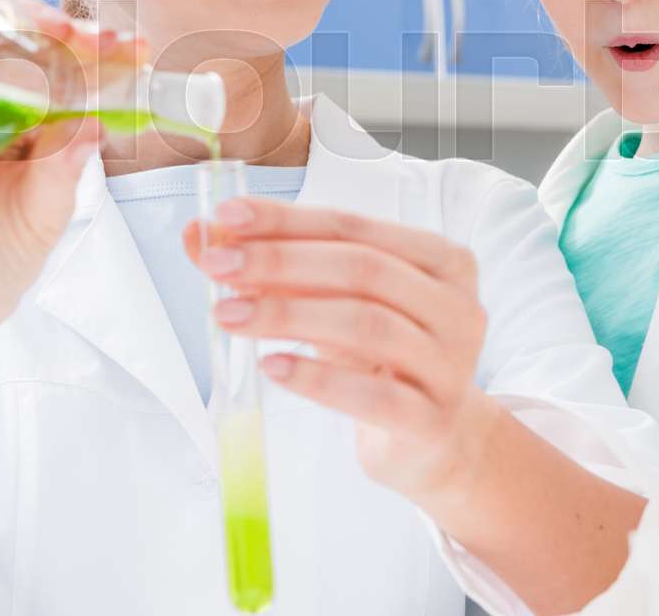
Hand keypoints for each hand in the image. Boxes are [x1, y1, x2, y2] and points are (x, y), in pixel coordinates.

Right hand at [0, 0, 143, 351]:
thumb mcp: (39, 219)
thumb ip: (61, 173)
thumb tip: (95, 125)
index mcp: (25, 120)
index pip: (63, 69)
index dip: (99, 55)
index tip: (137, 51)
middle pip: (15, 37)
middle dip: (57, 30)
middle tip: (91, 38)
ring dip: (3, 17)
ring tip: (46, 29)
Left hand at [184, 200, 501, 506]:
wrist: (437, 441)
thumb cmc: (383, 360)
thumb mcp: (335, 304)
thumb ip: (277, 268)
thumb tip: (200, 233)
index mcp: (441, 260)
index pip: (354, 226)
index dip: (288, 220)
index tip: (227, 216)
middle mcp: (457, 306)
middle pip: (362, 270)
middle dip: (281, 263)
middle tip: (217, 266)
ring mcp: (450, 365)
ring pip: (366, 325)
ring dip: (288, 315)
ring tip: (229, 315)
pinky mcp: (431, 420)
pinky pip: (371, 394)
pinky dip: (316, 378)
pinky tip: (271, 367)